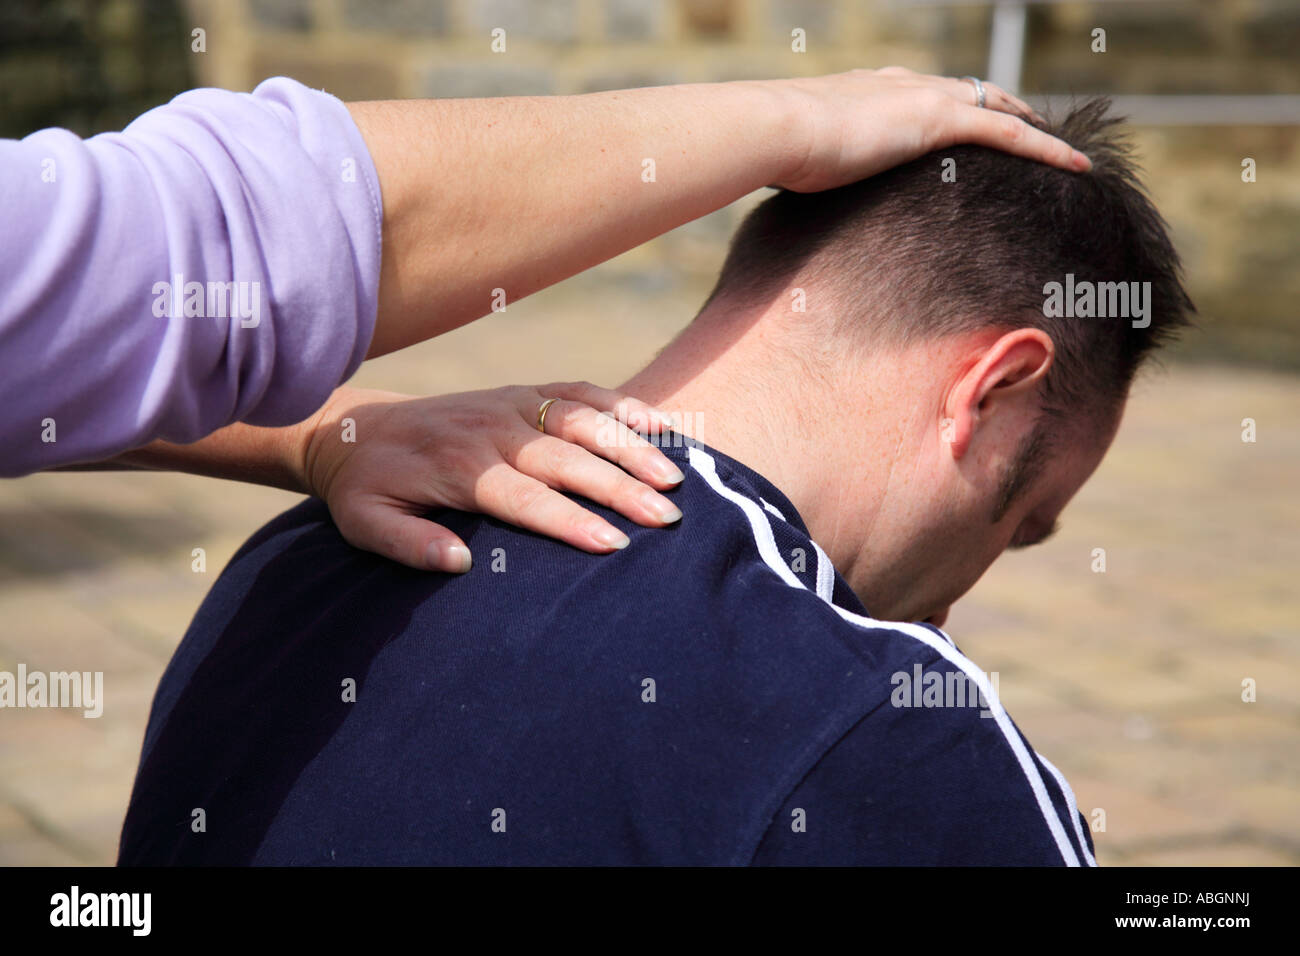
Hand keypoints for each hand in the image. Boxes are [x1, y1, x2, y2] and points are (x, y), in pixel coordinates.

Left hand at [299, 383, 685, 571]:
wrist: (357, 427)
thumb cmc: (367, 486)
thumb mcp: (364, 523)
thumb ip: (407, 544)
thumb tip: (459, 564)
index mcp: (459, 469)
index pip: (525, 498)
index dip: (570, 521)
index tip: (612, 543)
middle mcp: (493, 431)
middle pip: (567, 459)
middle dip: (621, 487)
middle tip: (667, 516)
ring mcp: (511, 405)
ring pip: (582, 420)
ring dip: (631, 446)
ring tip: (675, 476)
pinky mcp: (522, 392)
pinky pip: (579, 391)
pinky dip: (621, 405)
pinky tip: (662, 426)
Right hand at [768, 66, 1090, 192]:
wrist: (776, 130)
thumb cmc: (774, 151)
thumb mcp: (797, 160)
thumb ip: (811, 170)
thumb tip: (796, 195)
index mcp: (870, 89)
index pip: (925, 94)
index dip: (952, 107)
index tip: (966, 123)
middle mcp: (905, 84)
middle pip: (970, 92)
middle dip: (1004, 108)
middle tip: (1030, 128)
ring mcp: (925, 99)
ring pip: (999, 109)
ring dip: (1033, 129)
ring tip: (1063, 152)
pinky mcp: (940, 121)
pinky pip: (1009, 135)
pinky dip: (1046, 149)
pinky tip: (1076, 166)